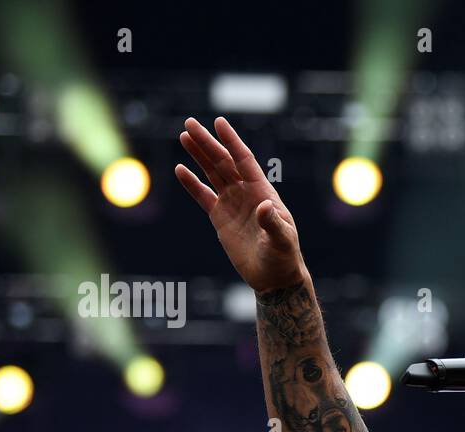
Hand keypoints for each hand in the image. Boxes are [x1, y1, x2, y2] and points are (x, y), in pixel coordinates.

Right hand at [174, 117, 305, 292]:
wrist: (274, 277)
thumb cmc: (284, 258)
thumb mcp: (282, 241)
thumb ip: (273, 223)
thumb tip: (264, 206)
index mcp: (263, 193)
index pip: (245, 161)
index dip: (232, 141)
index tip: (219, 123)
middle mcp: (247, 194)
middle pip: (224, 162)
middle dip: (208, 143)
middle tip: (190, 123)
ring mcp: (233, 204)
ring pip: (213, 174)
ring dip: (199, 155)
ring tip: (184, 136)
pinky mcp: (221, 218)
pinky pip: (203, 196)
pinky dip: (192, 183)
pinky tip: (180, 169)